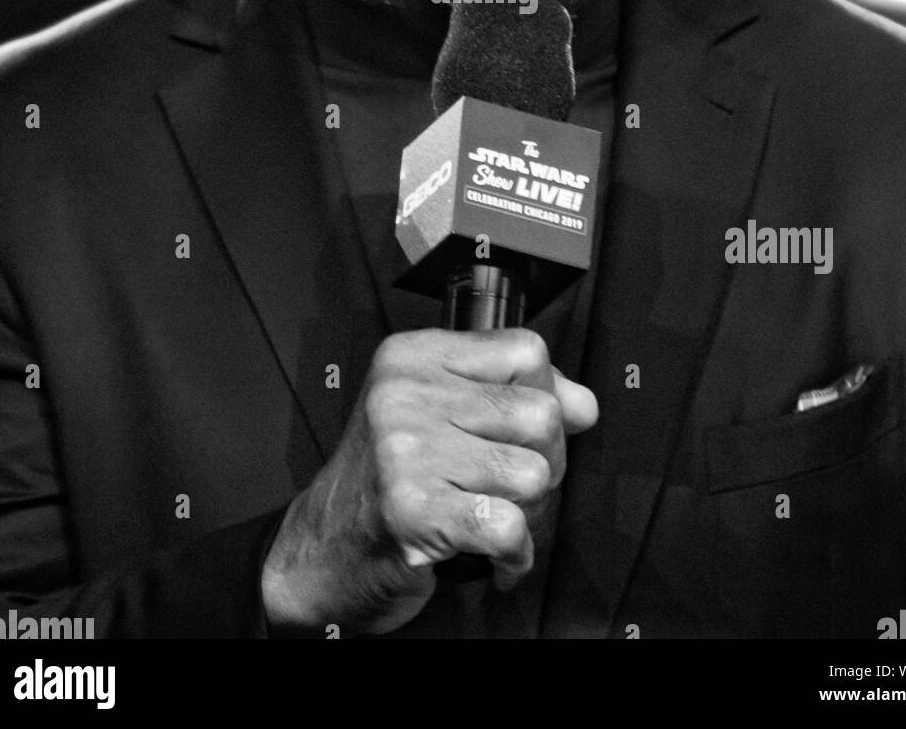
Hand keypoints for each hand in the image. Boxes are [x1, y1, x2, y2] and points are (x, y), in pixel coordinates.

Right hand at [260, 327, 597, 634]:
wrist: (321, 549)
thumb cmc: (386, 479)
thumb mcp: (439, 412)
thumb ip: (512, 396)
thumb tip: (583, 404)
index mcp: (414, 357)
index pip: (526, 351)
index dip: (545, 395)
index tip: (523, 429)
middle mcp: (405, 394)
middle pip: (541, 415)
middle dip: (544, 462)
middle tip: (508, 485)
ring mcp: (405, 450)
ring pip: (534, 474)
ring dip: (527, 512)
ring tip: (491, 515)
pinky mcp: (412, 510)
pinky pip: (509, 526)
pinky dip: (515, 553)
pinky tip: (495, 554)